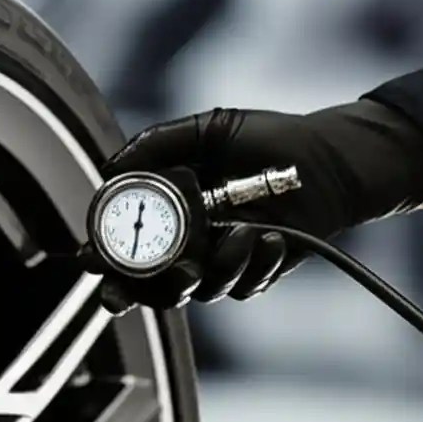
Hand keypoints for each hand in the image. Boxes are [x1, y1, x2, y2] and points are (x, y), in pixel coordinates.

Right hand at [100, 100, 422, 307]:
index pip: (120, 240)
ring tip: (242, 232)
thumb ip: (158, 143)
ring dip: (215, 268)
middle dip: (133, 292)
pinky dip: (253, 264)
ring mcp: (216, 259)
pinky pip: (240, 286)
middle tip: (141, 284)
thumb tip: (110, 168)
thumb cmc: (269, 139)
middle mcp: (184, 240)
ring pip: (192, 290)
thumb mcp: (208, 129)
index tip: (91, 259)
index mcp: (164, 206)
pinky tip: (269, 236)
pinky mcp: (252, 272)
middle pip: (144, 283)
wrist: (330, 158)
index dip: (101, 255)